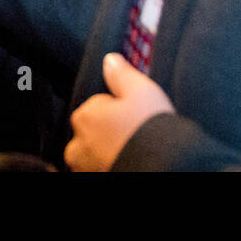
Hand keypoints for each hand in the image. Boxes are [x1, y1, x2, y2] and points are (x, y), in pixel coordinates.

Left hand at [64, 52, 173, 171]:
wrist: (164, 168)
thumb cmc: (150, 130)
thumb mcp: (142, 91)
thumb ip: (121, 74)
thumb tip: (109, 60)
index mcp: (83, 117)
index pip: (98, 105)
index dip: (119, 109)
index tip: (134, 115)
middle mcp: (76, 146)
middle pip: (94, 131)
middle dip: (109, 132)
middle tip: (135, 135)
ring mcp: (84, 168)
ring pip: (94, 154)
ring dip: (107, 152)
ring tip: (132, 150)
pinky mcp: (93, 180)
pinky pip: (98, 168)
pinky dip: (109, 164)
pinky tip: (129, 162)